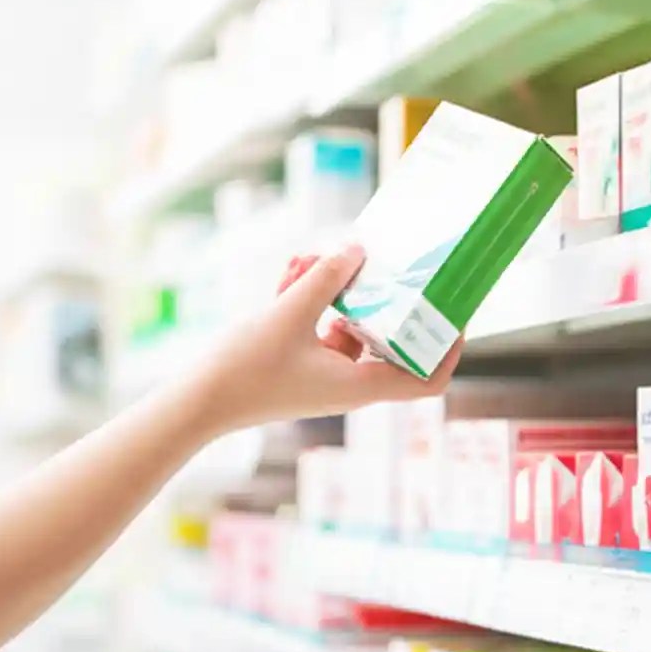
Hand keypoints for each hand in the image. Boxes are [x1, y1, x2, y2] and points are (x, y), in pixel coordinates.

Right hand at [196, 244, 461, 432]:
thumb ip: (325, 280)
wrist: (196, 401)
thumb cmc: (245, 370)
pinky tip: (294, 266)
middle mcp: (348, 383)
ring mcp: (323, 373)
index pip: (426, 380)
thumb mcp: (288, 314)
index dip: (448, 350)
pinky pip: (319, 326)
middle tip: (383, 263)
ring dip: (337, 289)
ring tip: (316, 255)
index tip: (454, 314)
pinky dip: (312, 298)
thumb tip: (356, 250)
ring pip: (349, 325)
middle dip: (382, 297)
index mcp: (359, 386)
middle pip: (389, 341)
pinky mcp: (299, 362)